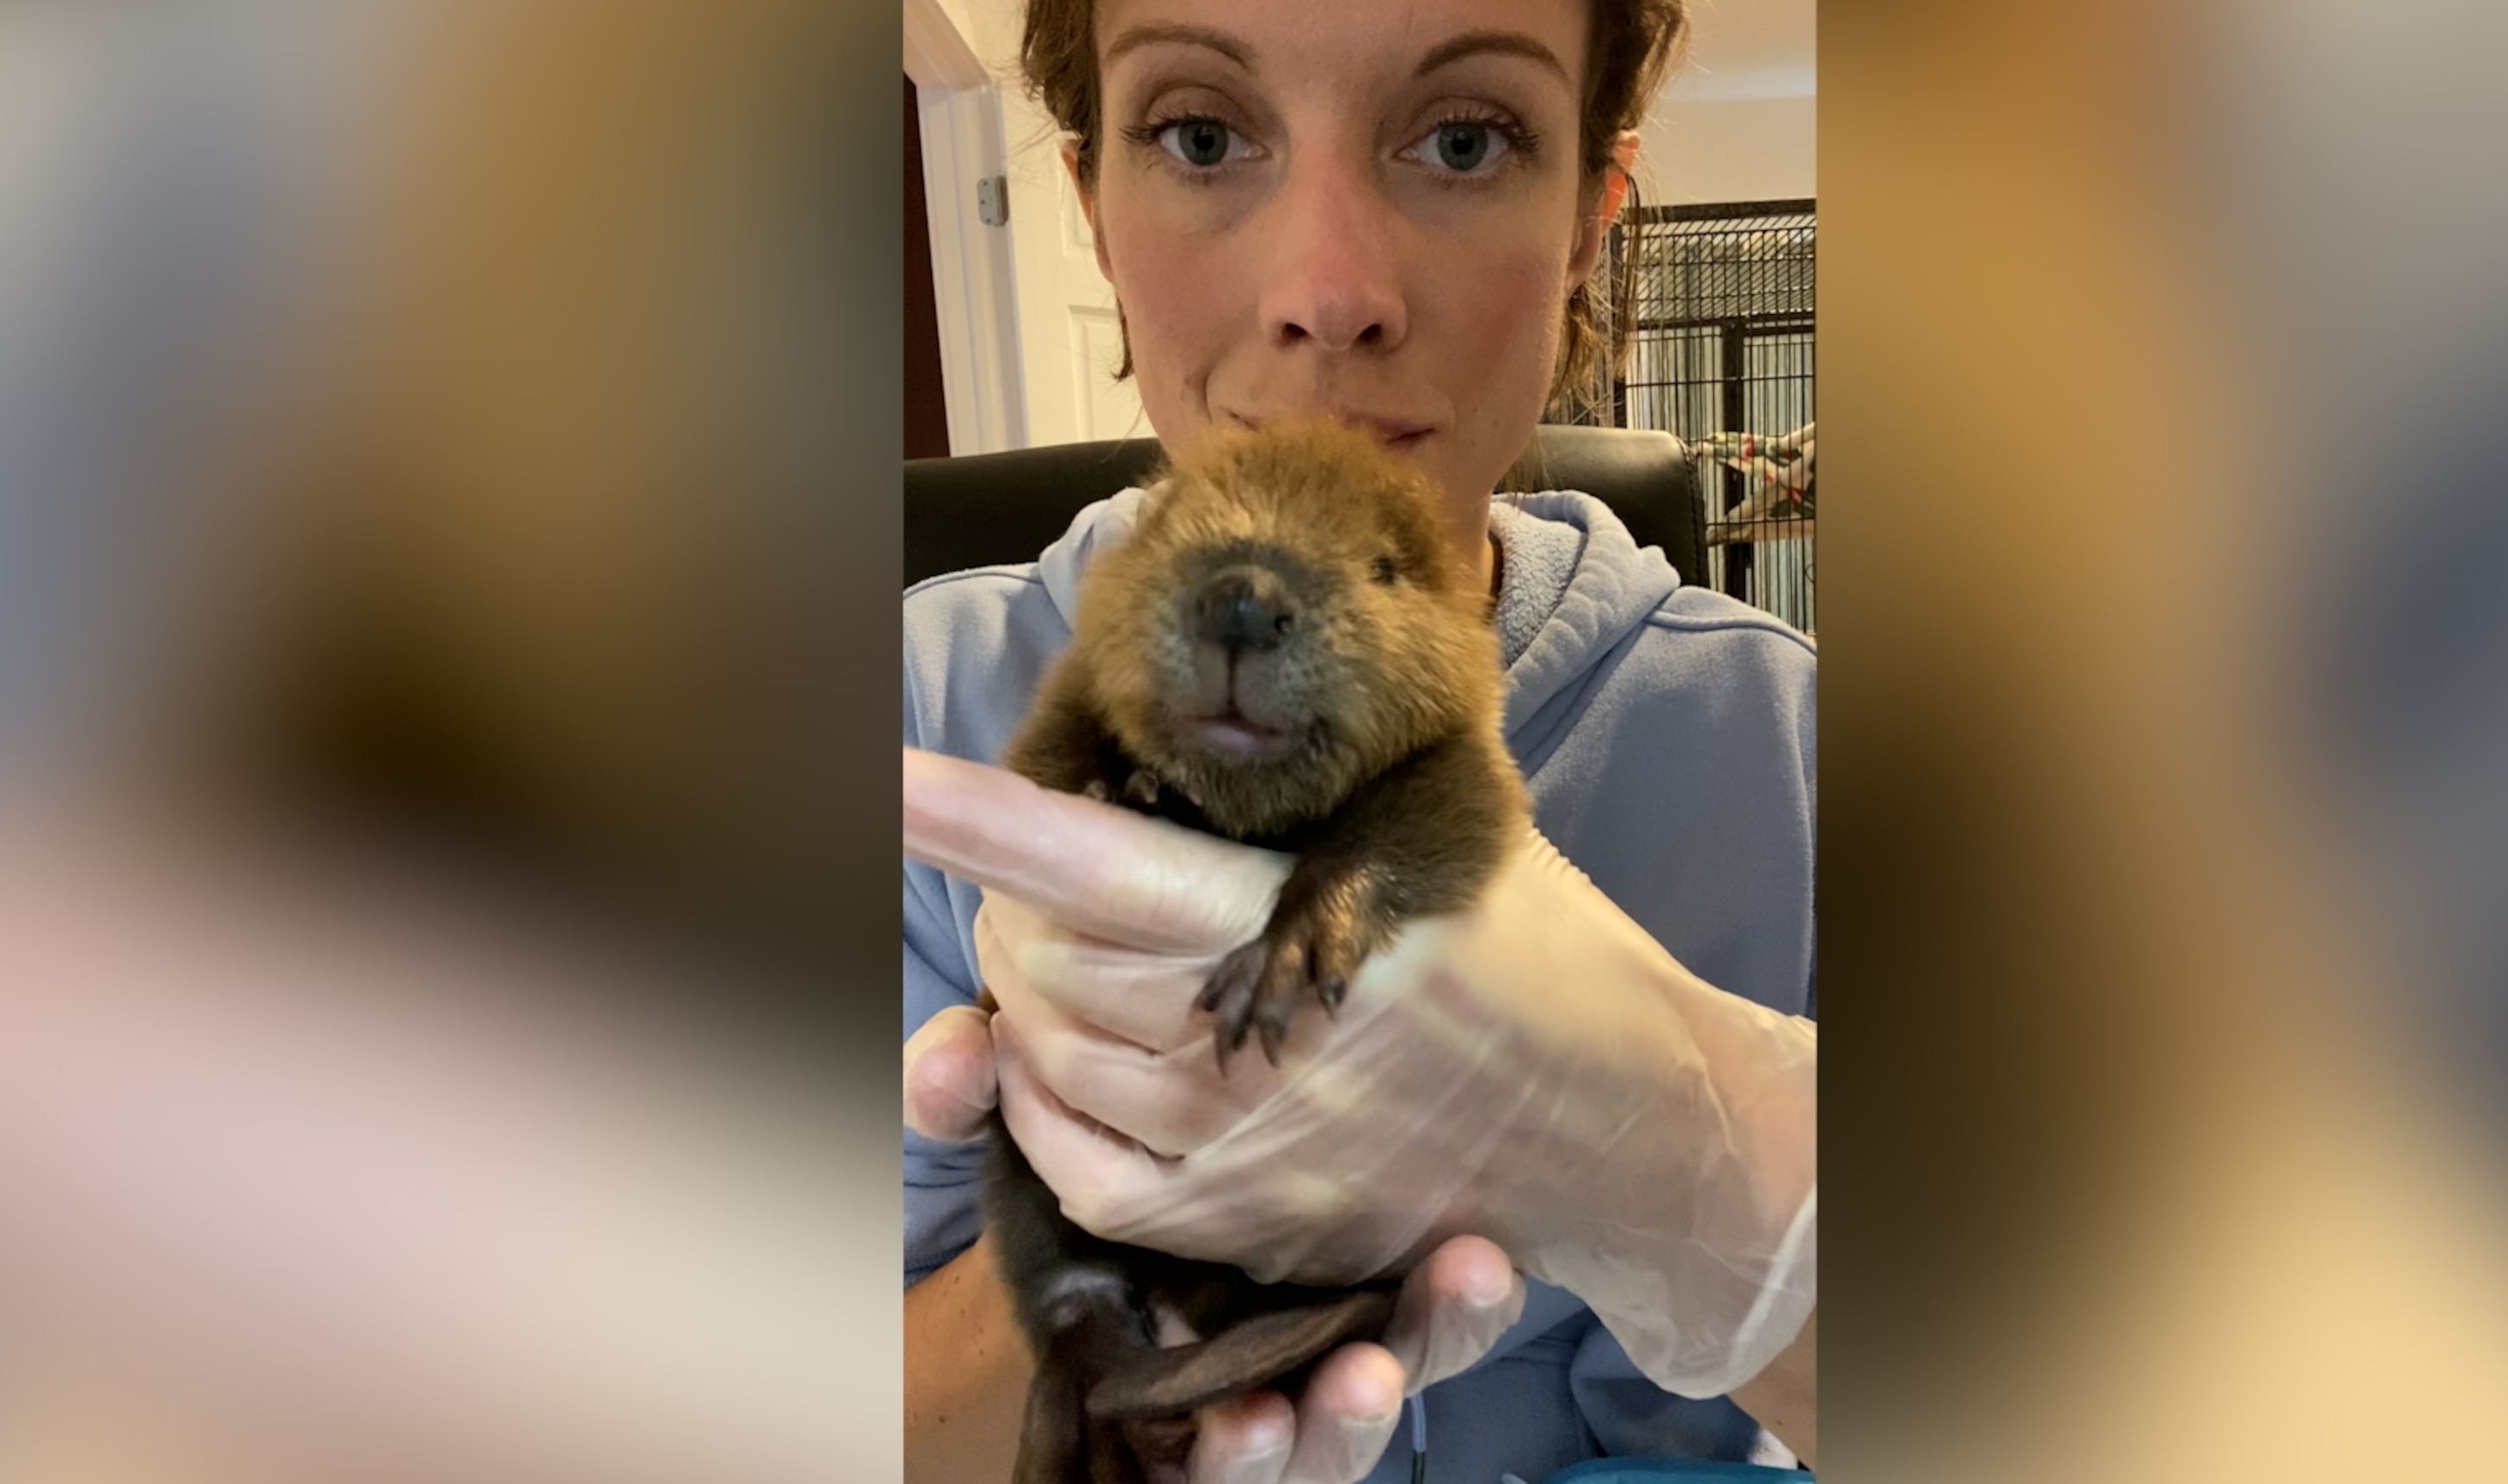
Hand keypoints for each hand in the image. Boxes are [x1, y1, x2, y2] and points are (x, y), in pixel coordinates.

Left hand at [902, 746, 1815, 1399]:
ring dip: (1024, 992)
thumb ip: (1303, 796)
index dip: (977, 818)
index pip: (1098, 857)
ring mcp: (1248, 1142)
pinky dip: (1037, 1107)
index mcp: (1309, 911)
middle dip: (1009, 903)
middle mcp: (1266, 1034)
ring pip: (1051, 1055)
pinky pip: (1078, 1169)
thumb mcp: (1439, 820)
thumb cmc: (1528, 945)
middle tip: (1036, 873)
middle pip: (1048, 959)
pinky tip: (1052, 1059)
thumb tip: (1183, 727)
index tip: (888, 778)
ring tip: (1057, 952)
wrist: (1619, 1115)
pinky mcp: (1246, 1220)